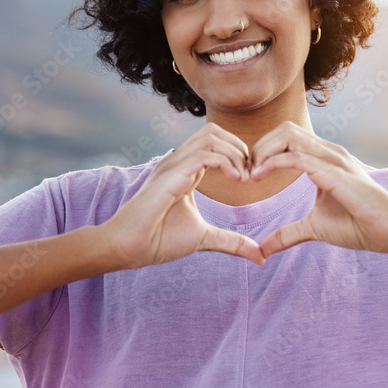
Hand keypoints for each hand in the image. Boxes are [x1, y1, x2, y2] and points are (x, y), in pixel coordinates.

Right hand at [101, 123, 264, 268]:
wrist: (128, 248)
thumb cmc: (158, 240)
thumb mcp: (204, 238)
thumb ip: (231, 241)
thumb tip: (260, 256)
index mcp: (184, 170)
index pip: (214, 141)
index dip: (238, 153)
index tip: (250, 179)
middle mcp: (178, 162)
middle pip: (214, 131)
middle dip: (239, 147)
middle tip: (250, 175)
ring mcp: (172, 166)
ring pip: (210, 137)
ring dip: (234, 153)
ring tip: (243, 178)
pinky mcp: (170, 176)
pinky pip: (203, 155)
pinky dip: (225, 162)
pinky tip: (236, 180)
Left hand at [251, 122, 387, 258]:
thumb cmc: (357, 225)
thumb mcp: (314, 227)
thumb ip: (288, 234)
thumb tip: (263, 249)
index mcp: (324, 158)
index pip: (287, 137)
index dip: (263, 150)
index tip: (249, 174)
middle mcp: (328, 152)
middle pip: (285, 130)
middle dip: (259, 147)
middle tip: (245, 173)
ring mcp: (333, 159)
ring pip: (288, 136)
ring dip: (263, 152)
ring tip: (250, 175)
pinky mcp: (335, 172)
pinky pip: (297, 157)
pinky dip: (273, 163)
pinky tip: (259, 176)